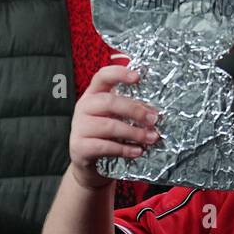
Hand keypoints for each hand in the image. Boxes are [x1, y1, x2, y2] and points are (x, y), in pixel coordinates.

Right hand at [70, 65, 159, 189]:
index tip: (137, 77)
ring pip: (109, 126)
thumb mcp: (115, 116)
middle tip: (153, 119)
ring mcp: (79, 127)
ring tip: (150, 138)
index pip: (102, 76)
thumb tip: (154, 112)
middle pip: (109, 102)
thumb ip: (131, 109)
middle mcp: (84, 107)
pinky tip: (137, 151)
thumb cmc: (104, 133)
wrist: (87, 160)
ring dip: (134, 133)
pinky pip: (105, 146)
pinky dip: (125, 149)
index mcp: (93, 94)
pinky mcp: (80, 146)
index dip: (119, 73)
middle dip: (135, 110)